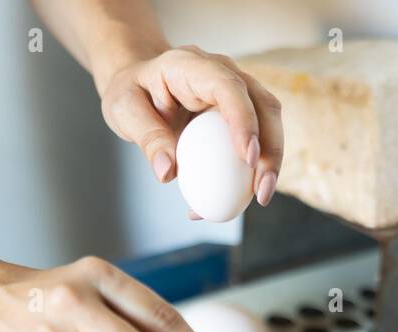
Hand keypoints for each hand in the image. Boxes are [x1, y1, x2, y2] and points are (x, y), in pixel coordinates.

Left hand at [99, 46, 283, 209]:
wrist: (140, 84)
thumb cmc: (132, 93)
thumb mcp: (125, 111)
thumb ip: (148, 138)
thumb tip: (169, 173)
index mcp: (192, 66)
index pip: (229, 86)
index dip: (243, 119)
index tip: (248, 157)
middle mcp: (223, 73)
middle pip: (262, 105)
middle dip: (271, 149)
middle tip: (261, 190)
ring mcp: (237, 93)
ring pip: (269, 123)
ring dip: (271, 162)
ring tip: (260, 198)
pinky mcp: (240, 114)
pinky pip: (256, 140)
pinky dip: (252, 170)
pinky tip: (237, 199)